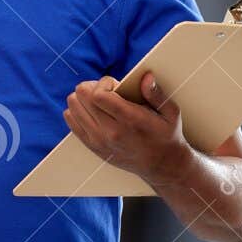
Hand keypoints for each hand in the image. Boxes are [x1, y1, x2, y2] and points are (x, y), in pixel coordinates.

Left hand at [63, 72, 190, 183]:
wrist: (162, 165)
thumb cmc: (166, 135)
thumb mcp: (170, 112)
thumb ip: (156, 94)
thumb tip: (146, 77)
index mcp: (130, 120)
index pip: (98, 95)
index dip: (104, 83)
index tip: (116, 85)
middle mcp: (111, 132)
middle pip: (82, 97)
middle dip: (93, 87)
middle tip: (107, 91)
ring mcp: (99, 141)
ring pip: (73, 108)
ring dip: (83, 98)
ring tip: (99, 101)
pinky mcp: (94, 147)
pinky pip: (72, 122)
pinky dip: (76, 111)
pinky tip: (91, 111)